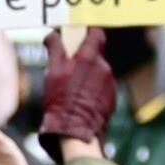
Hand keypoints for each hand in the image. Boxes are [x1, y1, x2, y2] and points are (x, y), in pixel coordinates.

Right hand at [39, 29, 116, 157]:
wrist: (76, 131)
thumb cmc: (62, 100)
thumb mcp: (53, 71)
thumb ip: (55, 49)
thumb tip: (51, 35)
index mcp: (89, 58)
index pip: (96, 34)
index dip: (89, 33)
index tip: (80, 35)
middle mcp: (104, 68)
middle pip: (96, 54)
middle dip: (84, 58)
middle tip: (69, 67)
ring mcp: (110, 84)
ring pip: (99, 72)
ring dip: (89, 75)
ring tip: (73, 89)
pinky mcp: (112, 98)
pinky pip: (102, 87)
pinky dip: (94, 90)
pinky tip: (81, 101)